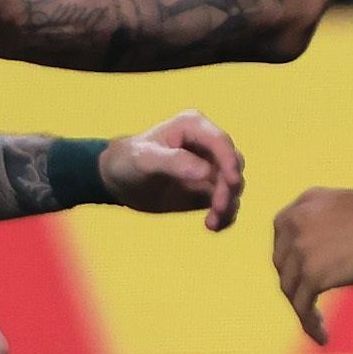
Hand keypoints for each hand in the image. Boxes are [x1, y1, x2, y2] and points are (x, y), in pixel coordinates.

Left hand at [100, 110, 245, 229]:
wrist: (119, 181)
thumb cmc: (128, 161)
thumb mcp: (145, 159)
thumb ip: (174, 162)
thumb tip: (205, 172)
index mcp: (193, 127)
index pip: (221, 142)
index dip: (230, 162)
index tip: (232, 183)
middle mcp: (207, 145)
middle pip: (233, 165)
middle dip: (229, 188)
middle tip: (217, 209)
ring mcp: (210, 168)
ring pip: (233, 186)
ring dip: (228, 206)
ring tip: (211, 223)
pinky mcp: (208, 190)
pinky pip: (227, 203)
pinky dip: (225, 216)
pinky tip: (212, 226)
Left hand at [270, 185, 352, 344]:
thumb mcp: (334, 204)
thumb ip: (314, 220)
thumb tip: (312, 248)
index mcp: (297, 210)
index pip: (282, 243)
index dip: (290, 264)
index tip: (301, 278)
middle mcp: (292, 228)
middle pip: (284, 267)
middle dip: (296, 285)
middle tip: (311, 300)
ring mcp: (300, 253)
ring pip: (290, 290)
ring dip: (302, 309)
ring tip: (317, 323)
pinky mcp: (314, 275)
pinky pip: (302, 307)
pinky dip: (309, 324)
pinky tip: (322, 336)